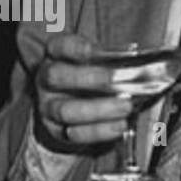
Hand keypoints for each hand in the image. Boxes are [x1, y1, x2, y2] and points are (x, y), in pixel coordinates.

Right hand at [32, 32, 132, 151]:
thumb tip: (135, 60)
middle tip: (116, 79)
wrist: (75, 107)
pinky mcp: (56, 131)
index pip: (60, 46)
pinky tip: (120, 125)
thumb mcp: (96, 61)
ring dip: (99, 109)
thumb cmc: (90, 77)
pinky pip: (75, 134)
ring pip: (65, 110)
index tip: (96, 51)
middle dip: (88, 78)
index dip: (77, 48)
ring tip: (125, 106)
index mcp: (55, 54)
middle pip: (56, 76)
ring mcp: (47, 106)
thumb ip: (111, 59)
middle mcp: (45, 79)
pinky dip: (100, 131)